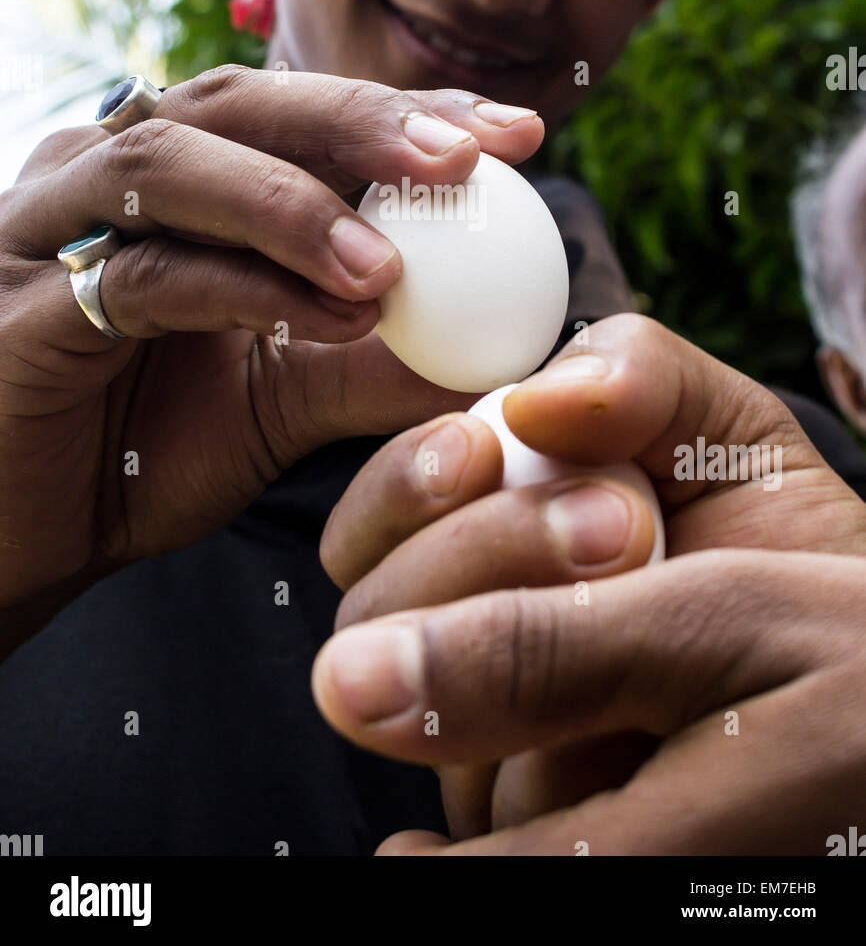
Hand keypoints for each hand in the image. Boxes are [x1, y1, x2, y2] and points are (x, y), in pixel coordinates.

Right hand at [0, 65, 541, 621]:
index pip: (299, 112)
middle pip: (240, 102)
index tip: (515, 134)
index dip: (406, 110)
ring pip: (176, 162)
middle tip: (466, 159)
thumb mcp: (280, 399)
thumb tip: (500, 348)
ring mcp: (55, 225)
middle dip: (361, 120)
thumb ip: (373, 363)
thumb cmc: (138, 453)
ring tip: (390, 267)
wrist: (21, 540)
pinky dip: (244, 284)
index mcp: (177, 176)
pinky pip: (142, 271)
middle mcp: (109, 172)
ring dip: (296, 203)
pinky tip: (329, 315)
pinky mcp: (26, 303)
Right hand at [317, 313, 865, 843]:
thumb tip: (530, 399)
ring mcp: (485, 726)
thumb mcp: (721, 432)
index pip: (383, 510)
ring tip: (642, 590)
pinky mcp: (519, 819)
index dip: (407, 480)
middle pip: (374, 596)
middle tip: (618, 526)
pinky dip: (548, 740)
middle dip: (484, 544)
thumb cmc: (778, 546)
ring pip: (409, 692)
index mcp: (486, 521)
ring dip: (516, 629)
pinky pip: (483, 795)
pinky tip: (626, 714)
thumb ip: (636, 373)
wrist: (849, 670)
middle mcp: (465, 620)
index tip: (476, 454)